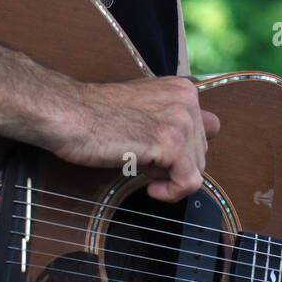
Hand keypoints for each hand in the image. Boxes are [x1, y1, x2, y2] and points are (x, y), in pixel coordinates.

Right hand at [48, 75, 219, 201]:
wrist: (67, 115)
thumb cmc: (96, 116)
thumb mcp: (145, 108)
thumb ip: (177, 116)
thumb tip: (214, 127)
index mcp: (182, 88)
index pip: (205, 131)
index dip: (180, 149)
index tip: (155, 153)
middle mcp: (187, 98)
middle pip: (202, 153)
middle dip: (174, 165)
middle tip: (142, 159)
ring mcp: (181, 119)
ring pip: (197, 169)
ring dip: (169, 178)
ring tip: (141, 168)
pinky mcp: (171, 143)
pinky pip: (189, 182)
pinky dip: (171, 193)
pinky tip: (150, 189)